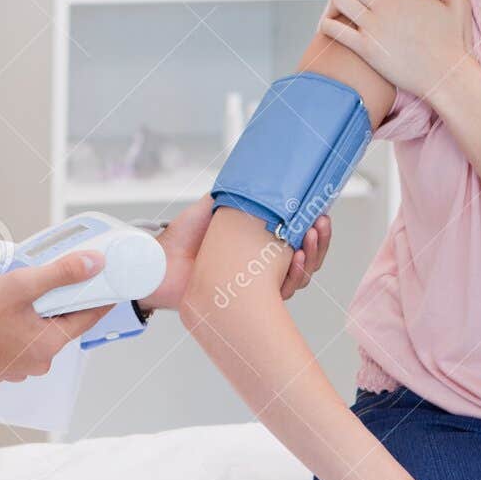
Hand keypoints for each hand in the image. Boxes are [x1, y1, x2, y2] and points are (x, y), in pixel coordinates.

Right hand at [0, 251, 112, 383]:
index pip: (87, 317)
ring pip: (39, 330)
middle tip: (53, 275)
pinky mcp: (1, 364)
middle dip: (60, 299)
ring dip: (36, 310)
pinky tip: (3, 308)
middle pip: (62, 323)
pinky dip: (18, 322)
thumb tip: (95, 264)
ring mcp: (19, 366)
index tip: (105, 280)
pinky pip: (21, 338)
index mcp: (49, 345)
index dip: (97, 295)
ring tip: (21, 288)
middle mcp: (38, 362)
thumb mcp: (20, 286)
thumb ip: (60, 274)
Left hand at [140, 197, 331, 311]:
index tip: (321, 212)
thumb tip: (259, 176)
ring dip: (312, 256)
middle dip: (319, 241)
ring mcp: (258, 287)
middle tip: (319, 223)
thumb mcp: (212, 207)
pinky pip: (281, 295)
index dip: (313, 228)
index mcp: (257, 245)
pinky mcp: (251, 304)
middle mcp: (262, 267)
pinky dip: (293, 277)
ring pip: (299, 277)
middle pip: (306, 259)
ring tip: (308, 237)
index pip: (296, 238)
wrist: (159, 265)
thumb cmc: (182, 238)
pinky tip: (296, 259)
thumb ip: (236, 194)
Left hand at [317, 0, 475, 102]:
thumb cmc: (455, 43)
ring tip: (342, 8)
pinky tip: (332, 27)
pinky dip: (328, 25)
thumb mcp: (460, 5)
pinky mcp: (365, 48)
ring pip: (339, 0)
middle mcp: (386, 5)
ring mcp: (373, 27)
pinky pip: (334, 29)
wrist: (447, 77)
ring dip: (337, 1)